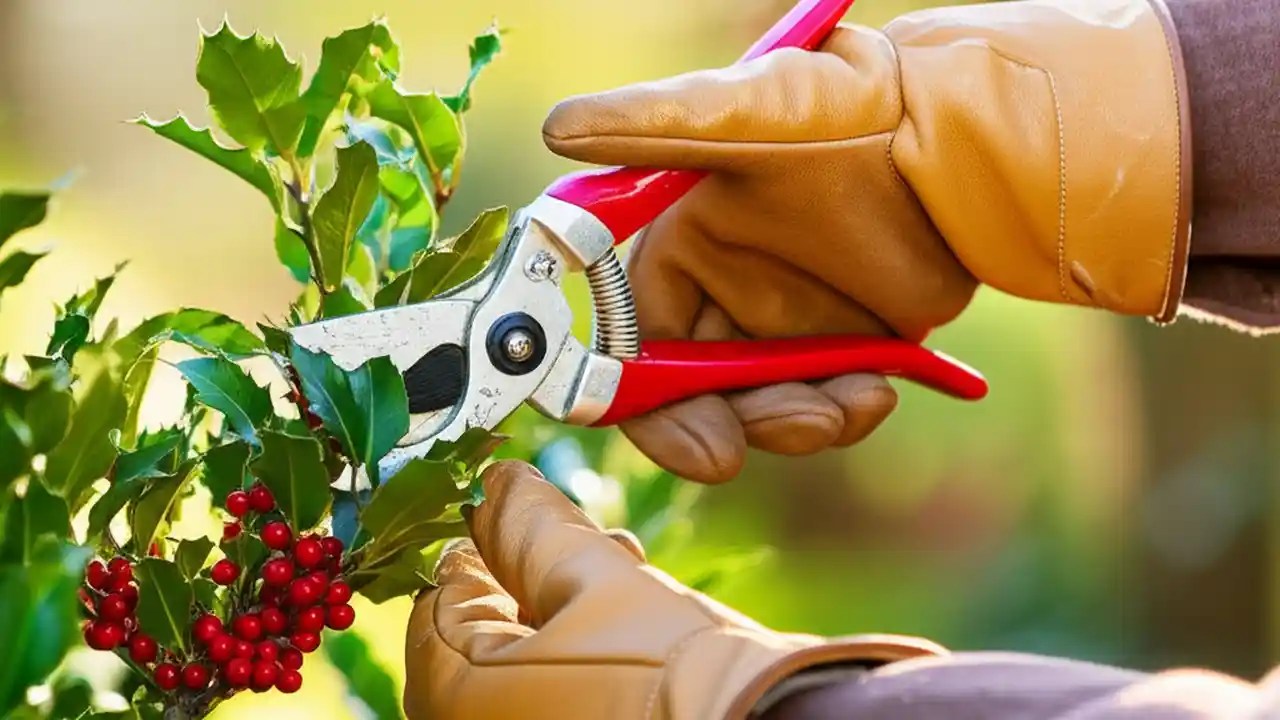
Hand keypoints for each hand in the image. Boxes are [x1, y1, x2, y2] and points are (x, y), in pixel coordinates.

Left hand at [402, 461, 942, 719]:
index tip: (530, 512)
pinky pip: (556, 690)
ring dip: (566, 604)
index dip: (485, 543)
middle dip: (535, 572)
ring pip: (525, 657)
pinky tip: (634, 619)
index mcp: (457, 696)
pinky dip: (583, 651)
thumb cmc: (676, 673)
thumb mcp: (596, 578)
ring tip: (626, 570)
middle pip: (485, 629)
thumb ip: (530, 526)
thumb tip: (497, 485)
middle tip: (592, 539)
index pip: (440, 598)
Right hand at [541, 0, 1188, 482]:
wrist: (953, 127)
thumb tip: (559, 130)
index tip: (702, 447)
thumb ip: (654, 125)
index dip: (652, 406)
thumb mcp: (746, 111)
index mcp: (681, 250)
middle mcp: (724, 292)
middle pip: (699, 395)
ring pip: (764, 409)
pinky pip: (827, 403)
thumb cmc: (842, 106)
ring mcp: (783, 322)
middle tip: (800, 426)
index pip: (637, 349)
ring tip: (853, 402)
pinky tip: (879, 388)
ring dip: (799, 423)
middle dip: (741, 424)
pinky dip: (847, 410)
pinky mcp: (844, 342)